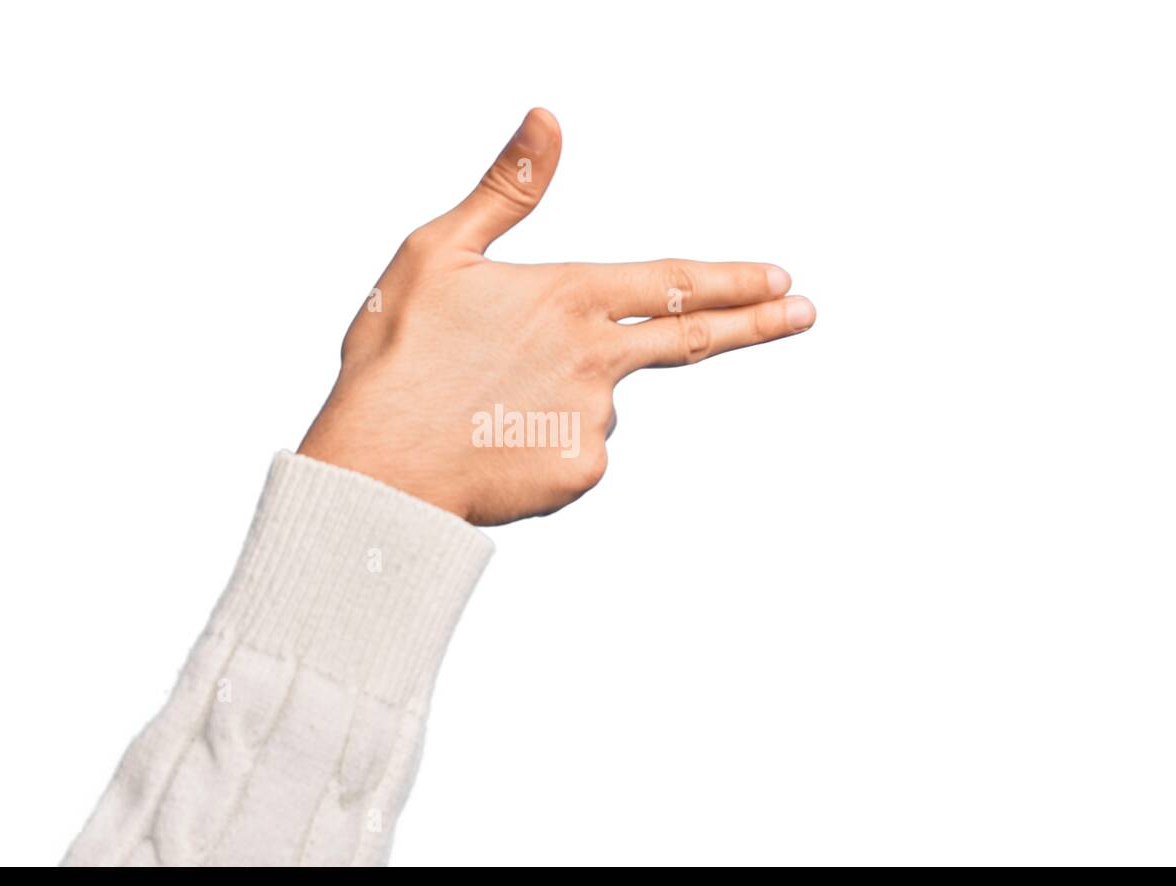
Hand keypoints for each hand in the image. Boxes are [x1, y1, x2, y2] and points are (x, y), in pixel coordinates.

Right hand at [298, 108, 814, 524]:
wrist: (375, 465)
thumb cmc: (397, 353)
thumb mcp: (437, 253)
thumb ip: (506, 189)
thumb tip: (549, 118)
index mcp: (571, 297)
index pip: (675, 282)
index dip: (733, 279)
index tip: (779, 277)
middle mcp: (599, 359)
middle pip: (693, 336)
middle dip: (756, 322)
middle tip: (806, 311)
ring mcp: (594, 420)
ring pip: (596, 400)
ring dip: (560, 395)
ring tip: (486, 404)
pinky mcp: (579, 472)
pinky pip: (575, 449)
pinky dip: (545, 440)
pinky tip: (494, 440)